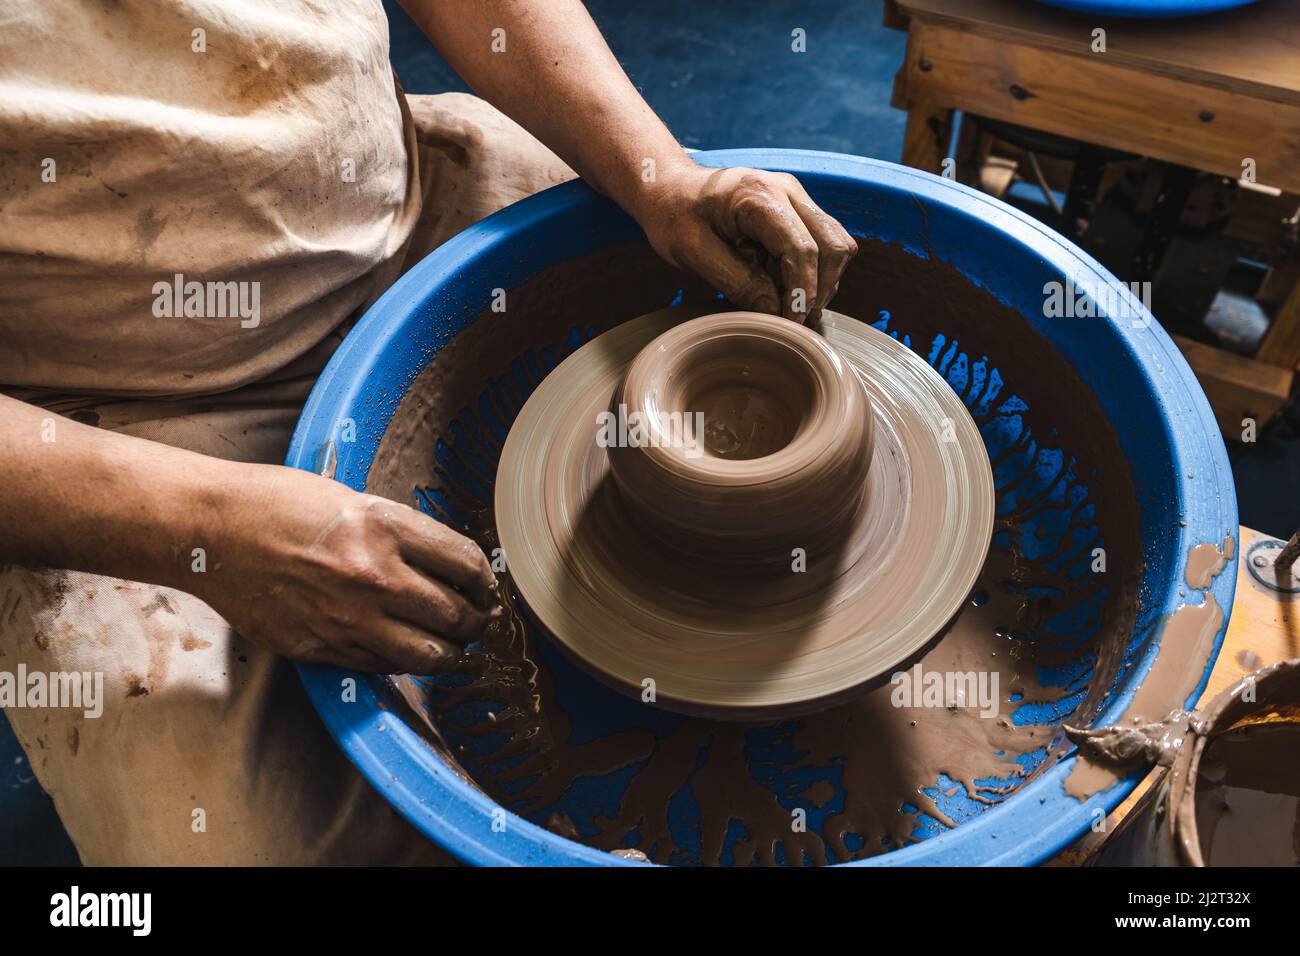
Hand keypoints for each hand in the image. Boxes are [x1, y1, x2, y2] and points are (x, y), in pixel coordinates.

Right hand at [197, 464, 500, 673]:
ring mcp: (347, 618)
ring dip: (450, 654)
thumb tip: (449, 569)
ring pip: (428, 656)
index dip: (487, 582)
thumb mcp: (356, 501)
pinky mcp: (319, 648)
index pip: (467, 565)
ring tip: (452, 645)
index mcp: (387, 527)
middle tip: (478, 622)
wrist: (212, 528)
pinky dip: (402, 662)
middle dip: (477, 622)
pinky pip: (381, 667)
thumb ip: (403, 536)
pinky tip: (403, 649)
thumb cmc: (281, 503)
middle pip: (457, 616)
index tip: (487, 589)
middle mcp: (374, 576)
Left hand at [634, 162, 858, 322]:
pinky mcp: (797, 208)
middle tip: (798, 321)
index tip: (791, 324)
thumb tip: (775, 311)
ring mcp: (796, 196)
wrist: (669, 188)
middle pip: (833, 245)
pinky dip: (817, 270)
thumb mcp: (693, 254)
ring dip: (823, 281)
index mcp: (758, 195)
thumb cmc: (674, 217)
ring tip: (794, 308)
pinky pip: (825, 241)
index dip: (801, 292)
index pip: (801, 249)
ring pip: (837, 243)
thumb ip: (737, 282)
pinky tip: (790, 289)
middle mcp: (787, 189)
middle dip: (820, 289)